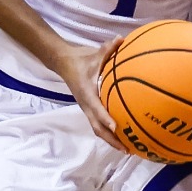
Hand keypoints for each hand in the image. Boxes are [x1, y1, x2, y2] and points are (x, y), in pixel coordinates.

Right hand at [54, 37, 126, 152]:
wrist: (64, 63)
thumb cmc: (81, 60)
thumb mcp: (94, 53)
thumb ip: (108, 49)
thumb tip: (121, 40)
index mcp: (87, 93)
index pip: (97, 109)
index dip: (106, 118)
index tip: (117, 127)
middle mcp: (87, 105)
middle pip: (98, 128)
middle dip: (112, 140)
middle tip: (127, 149)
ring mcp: (87, 109)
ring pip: (98, 129)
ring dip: (111, 140)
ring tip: (127, 150)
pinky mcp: (90, 109)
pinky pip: (99, 125)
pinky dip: (110, 133)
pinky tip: (124, 137)